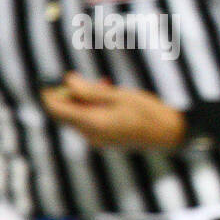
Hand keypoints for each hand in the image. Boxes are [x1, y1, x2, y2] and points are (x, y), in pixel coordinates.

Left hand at [41, 71, 186, 148]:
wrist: (170, 134)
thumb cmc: (148, 113)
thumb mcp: (119, 95)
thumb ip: (90, 90)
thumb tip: (68, 80)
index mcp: (92, 123)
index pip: (56, 109)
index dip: (50, 93)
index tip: (52, 78)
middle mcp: (90, 135)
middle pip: (65, 114)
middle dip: (69, 95)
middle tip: (83, 78)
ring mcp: (98, 140)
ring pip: (78, 117)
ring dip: (83, 100)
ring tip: (104, 85)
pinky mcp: (105, 140)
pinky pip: (89, 123)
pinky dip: (93, 109)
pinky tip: (109, 98)